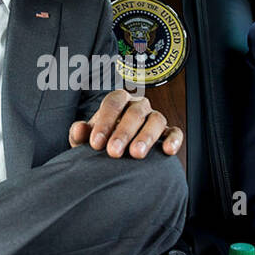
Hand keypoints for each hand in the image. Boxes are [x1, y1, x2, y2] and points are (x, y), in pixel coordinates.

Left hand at [68, 89, 182, 157]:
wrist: (115, 154)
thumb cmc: (101, 143)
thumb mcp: (87, 139)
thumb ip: (80, 134)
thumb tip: (79, 129)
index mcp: (118, 100)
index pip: (113, 103)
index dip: (105, 122)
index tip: (96, 143)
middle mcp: (138, 106)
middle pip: (134, 112)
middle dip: (124, 132)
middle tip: (113, 152)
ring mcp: (154, 117)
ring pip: (156, 120)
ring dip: (146, 136)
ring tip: (136, 154)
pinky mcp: (168, 132)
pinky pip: (175, 132)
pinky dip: (173, 140)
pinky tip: (167, 151)